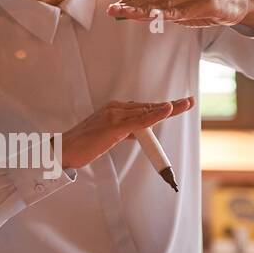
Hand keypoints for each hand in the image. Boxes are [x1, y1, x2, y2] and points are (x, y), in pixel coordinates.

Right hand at [60, 97, 193, 170]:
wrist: (64, 150)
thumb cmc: (83, 145)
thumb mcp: (108, 136)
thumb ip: (124, 132)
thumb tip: (139, 132)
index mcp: (114, 110)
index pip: (143, 107)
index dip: (162, 106)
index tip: (178, 104)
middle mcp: (115, 108)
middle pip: (149, 106)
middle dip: (171, 105)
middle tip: (189, 102)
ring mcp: (115, 116)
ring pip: (147, 111)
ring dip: (168, 108)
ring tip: (185, 105)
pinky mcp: (114, 126)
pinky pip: (139, 121)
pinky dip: (155, 115)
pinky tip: (167, 111)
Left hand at [108, 0, 253, 30]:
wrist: (234, 4)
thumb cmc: (205, 8)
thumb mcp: (182, 12)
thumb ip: (164, 13)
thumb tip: (143, 16)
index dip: (128, 1)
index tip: (112, 8)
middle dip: (129, 4)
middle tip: (111, 9)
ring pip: (160, 3)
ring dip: (141, 8)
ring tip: (125, 12)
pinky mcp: (199, 3)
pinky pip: (179, 10)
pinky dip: (165, 14)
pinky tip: (152, 16)